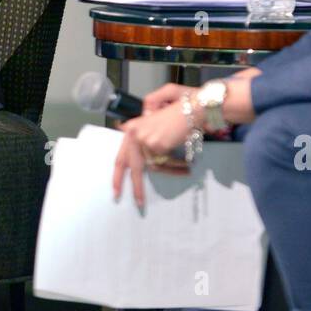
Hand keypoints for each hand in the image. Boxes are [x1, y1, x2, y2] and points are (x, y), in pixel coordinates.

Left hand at [111, 85, 198, 207]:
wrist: (194, 107)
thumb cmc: (179, 112)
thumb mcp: (157, 124)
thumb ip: (145, 138)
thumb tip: (144, 161)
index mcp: (132, 128)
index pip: (121, 156)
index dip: (118, 176)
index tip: (116, 190)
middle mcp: (134, 133)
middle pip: (133, 167)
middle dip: (136, 187)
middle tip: (139, 203)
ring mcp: (144, 139)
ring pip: (155, 166)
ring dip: (171, 170)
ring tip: (185, 169)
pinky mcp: (157, 145)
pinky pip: (167, 163)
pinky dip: (178, 166)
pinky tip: (187, 165)